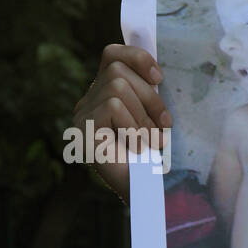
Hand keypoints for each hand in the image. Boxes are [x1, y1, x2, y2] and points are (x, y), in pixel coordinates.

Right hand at [71, 44, 170, 204]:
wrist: (145, 191)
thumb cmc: (153, 156)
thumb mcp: (154, 118)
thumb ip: (149, 94)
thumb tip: (157, 74)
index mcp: (107, 92)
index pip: (112, 55)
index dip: (136, 57)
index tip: (159, 78)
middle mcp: (90, 100)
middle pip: (118, 70)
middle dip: (149, 96)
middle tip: (165, 125)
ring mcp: (83, 113)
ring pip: (117, 88)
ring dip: (143, 116)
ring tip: (152, 141)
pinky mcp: (83, 127)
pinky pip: (113, 107)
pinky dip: (133, 126)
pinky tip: (138, 147)